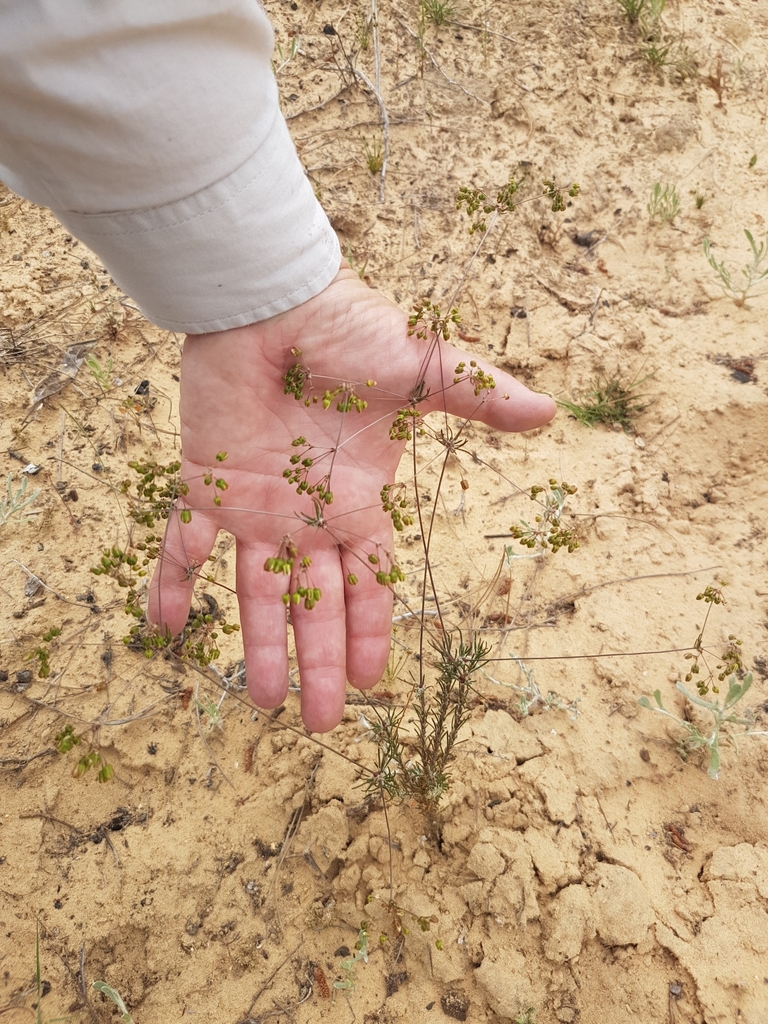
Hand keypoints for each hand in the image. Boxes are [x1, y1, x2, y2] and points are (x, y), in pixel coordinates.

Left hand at [148, 265, 554, 731]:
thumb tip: (550, 412)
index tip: (372, 683)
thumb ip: (478, 395)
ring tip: (260, 701)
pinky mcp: (205, 482)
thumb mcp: (422, 368)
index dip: (372, 632)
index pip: (370, 583)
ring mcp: (255, 505)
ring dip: (255, 644)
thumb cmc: (348, 330)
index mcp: (359, 500)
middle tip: (320, 724)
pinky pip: (181, 542)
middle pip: (317, 606)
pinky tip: (164, 628)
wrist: (274, 298)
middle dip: (320, 664)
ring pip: (254, 592)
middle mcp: (307, 515)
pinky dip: (171, 582)